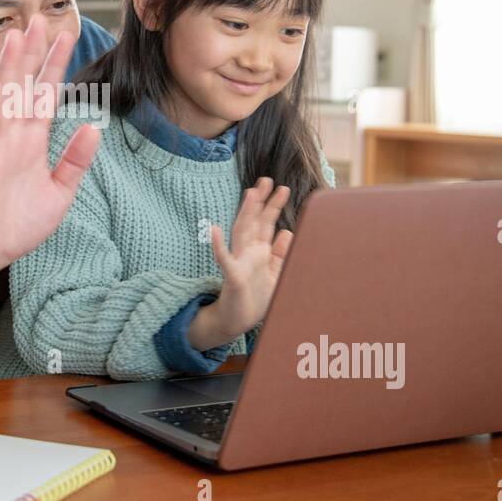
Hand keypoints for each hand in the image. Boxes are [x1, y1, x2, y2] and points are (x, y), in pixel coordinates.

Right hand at [0, 14, 101, 275]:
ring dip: (7, 70)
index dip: (54, 65)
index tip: (65, 35)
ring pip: (1, 100)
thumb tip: (94, 127)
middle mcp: (12, 137)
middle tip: (39, 19)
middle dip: (31, 54)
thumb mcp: (60, 191)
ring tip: (16, 39)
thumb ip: (74, 161)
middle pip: (22, 86)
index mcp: (32, 140)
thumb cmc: (19, 223)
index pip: (44, 94)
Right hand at [191, 177, 293, 350]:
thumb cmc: (255, 297)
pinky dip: (218, 245)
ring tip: (250, 194)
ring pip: (241, 233)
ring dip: (245, 213)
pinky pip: (224, 259)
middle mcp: (247, 252)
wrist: (237, 320)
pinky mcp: (232, 276)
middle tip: (267, 180)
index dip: (272, 206)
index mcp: (258, 251)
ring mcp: (238, 262)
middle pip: (254, 222)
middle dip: (261, 202)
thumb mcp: (274, 273)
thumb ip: (280, 253)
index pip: (265, 224)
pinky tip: (214, 230)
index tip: (281, 188)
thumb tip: (287, 232)